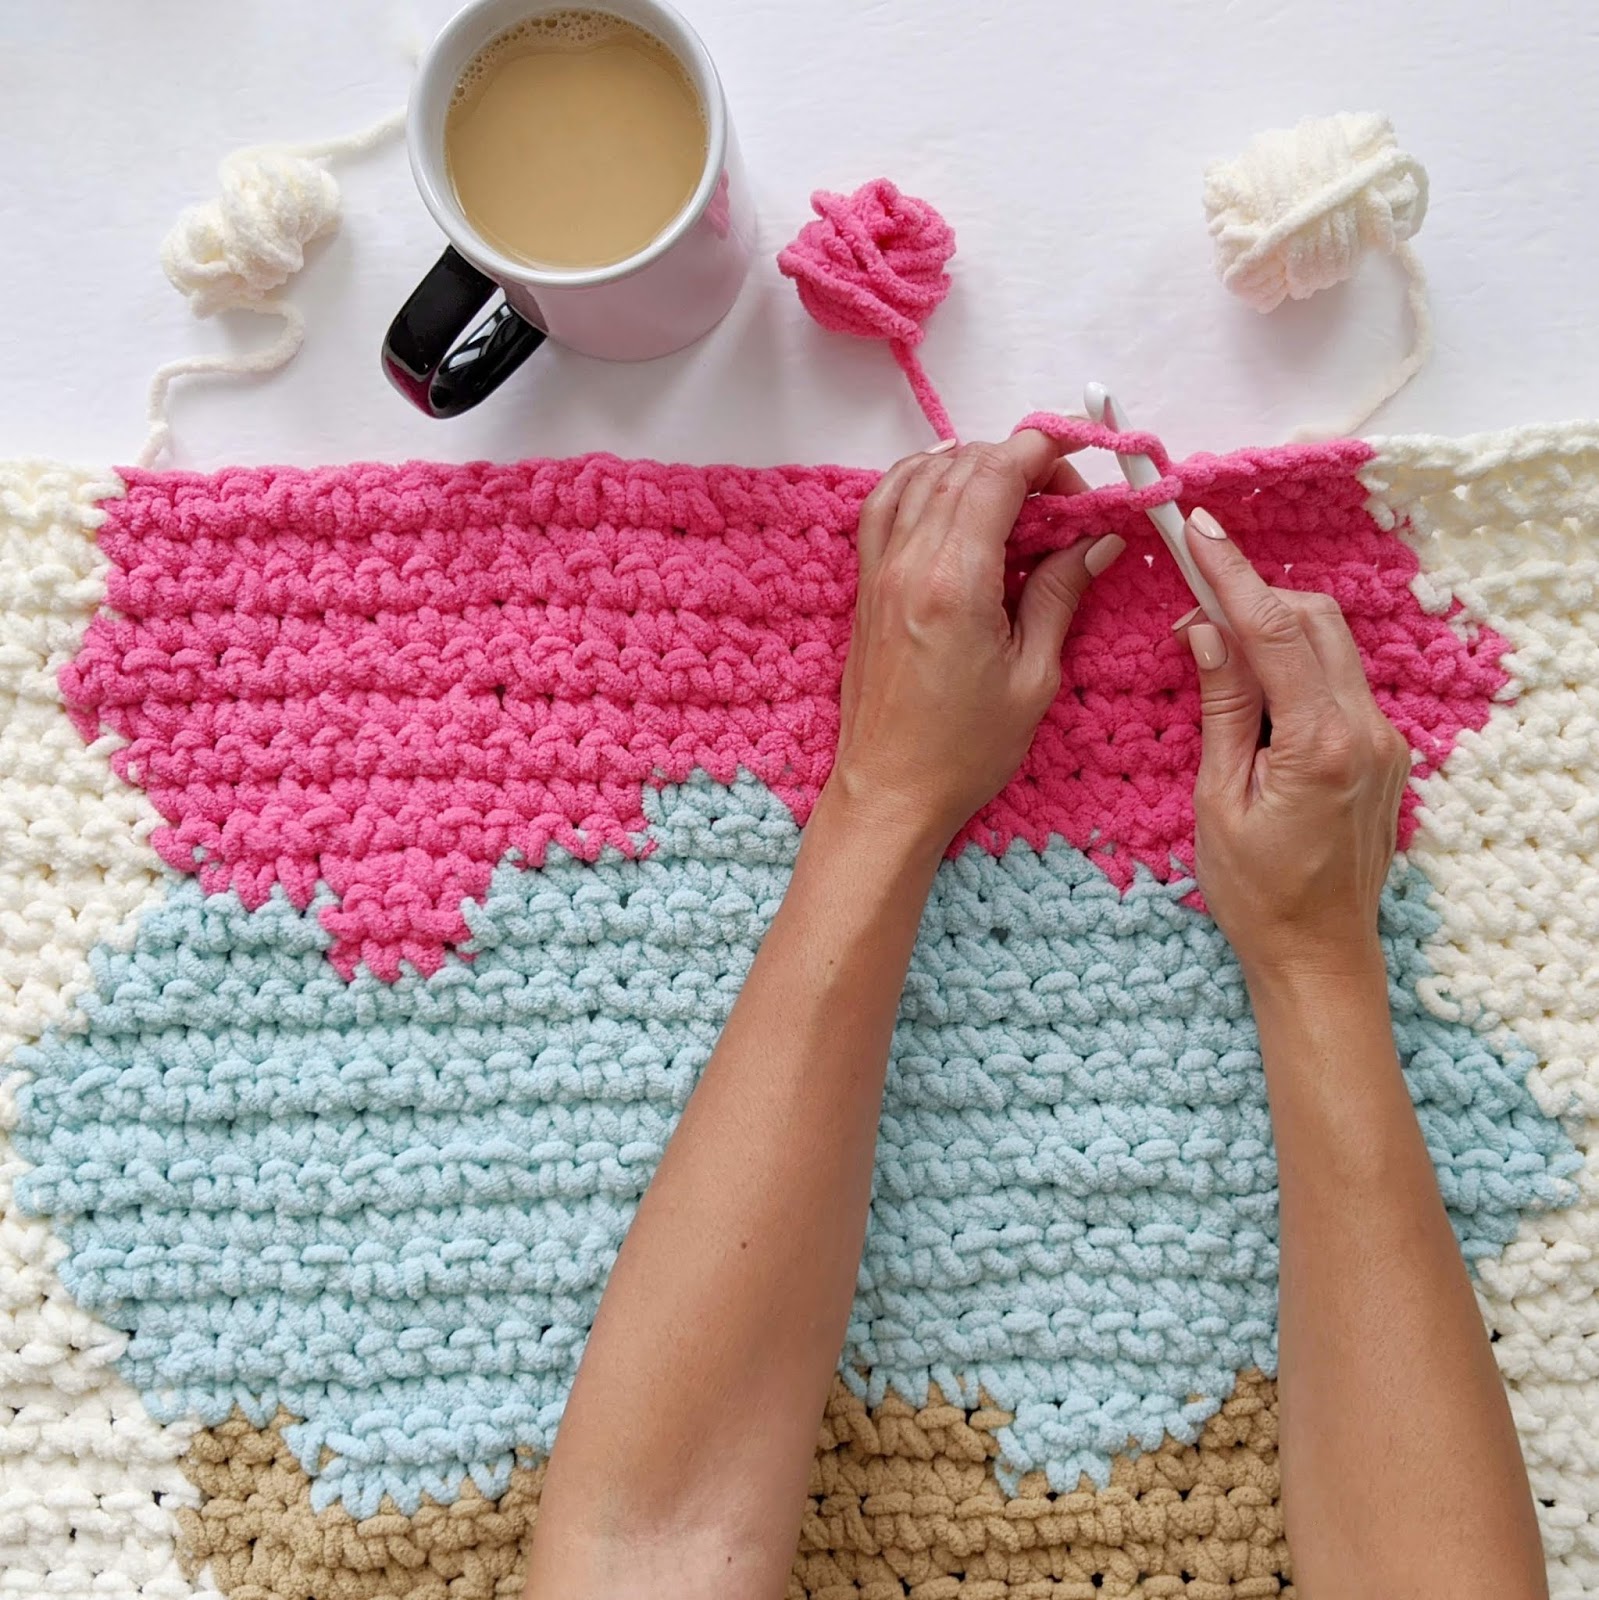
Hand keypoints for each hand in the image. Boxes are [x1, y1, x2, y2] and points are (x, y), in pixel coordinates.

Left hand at [824, 432, 1124, 853]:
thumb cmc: (961, 751)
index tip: (1082, 455)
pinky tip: (948, 484)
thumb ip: (1060, 593)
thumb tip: (1096, 540)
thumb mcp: (1033, 676)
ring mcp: (880, 571)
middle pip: (965, 467)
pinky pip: (885, 504)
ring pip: (922, 476)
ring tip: (1019, 493)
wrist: (888, 791)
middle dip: (1021, 461)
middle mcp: (908, 563)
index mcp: (954, 582)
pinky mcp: (867, 586)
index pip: (997, 473)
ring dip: (974, 466)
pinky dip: (919, 479)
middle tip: (1067, 497)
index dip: (1044, 450)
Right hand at [1181, 508, 1410, 987]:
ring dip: (1272, 628)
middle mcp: (1366, 731)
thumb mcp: (1220, 798)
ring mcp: (1382, 740)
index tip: (1199, 529)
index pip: (1275, 631)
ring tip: (1212, 643)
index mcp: (1321, 744)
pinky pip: (1335, 682)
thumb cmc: (1257, 893)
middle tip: (1190, 596)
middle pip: (1313, 621)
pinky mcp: (1379, 751)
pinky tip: (1250, 688)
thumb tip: (1207, 631)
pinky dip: (1292, 665)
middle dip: (1252, 593)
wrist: (1319, 954)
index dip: (1232, 573)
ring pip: (1329, 645)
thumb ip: (1223, 707)